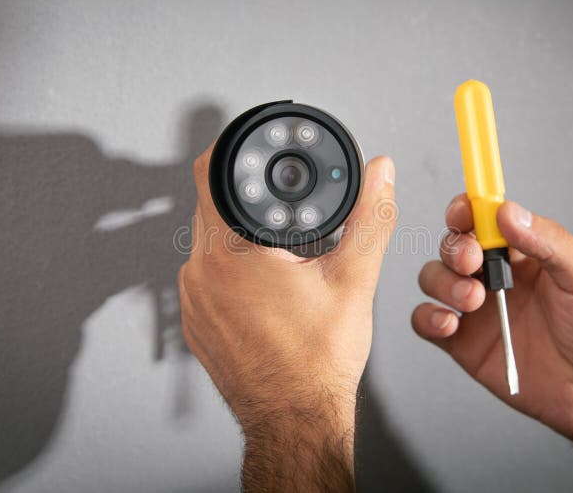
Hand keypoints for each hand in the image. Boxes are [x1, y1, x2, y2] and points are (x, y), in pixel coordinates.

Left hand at [178, 146, 396, 491]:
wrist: (295, 420)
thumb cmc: (317, 363)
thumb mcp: (353, 280)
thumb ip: (369, 219)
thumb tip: (381, 176)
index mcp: (230, 254)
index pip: (212, 171)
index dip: (234, 151)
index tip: (254, 155)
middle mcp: (199, 275)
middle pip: (212, 206)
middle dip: (249, 201)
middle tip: (286, 218)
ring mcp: (192, 302)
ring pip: (208, 243)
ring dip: (240, 238)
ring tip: (281, 259)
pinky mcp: (195, 323)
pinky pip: (206, 277)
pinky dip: (231, 271)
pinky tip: (266, 290)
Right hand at [413, 194, 572, 490]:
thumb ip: (548, 241)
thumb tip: (508, 211)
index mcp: (526, 254)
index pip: (485, 219)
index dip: (468, 209)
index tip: (463, 212)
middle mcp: (497, 278)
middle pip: (454, 245)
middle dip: (456, 248)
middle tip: (473, 262)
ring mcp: (477, 311)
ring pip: (434, 277)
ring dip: (443, 281)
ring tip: (472, 300)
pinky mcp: (463, 344)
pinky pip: (425, 322)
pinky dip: (428, 316)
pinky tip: (450, 323)